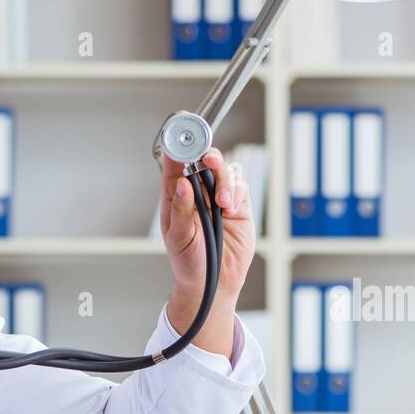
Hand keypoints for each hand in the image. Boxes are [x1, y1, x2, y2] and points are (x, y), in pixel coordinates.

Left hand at [160, 144, 254, 356]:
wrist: (213, 283)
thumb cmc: (189, 262)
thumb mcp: (179, 238)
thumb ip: (182, 211)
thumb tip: (181, 183)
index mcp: (175, 196)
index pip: (174, 163)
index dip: (178, 145)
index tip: (180, 130)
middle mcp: (197, 191)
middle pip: (202, 159)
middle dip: (206, 155)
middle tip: (208, 161)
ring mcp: (218, 196)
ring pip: (224, 169)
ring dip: (224, 179)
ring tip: (222, 202)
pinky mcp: (238, 204)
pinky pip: (240, 185)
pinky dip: (237, 191)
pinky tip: (230, 208)